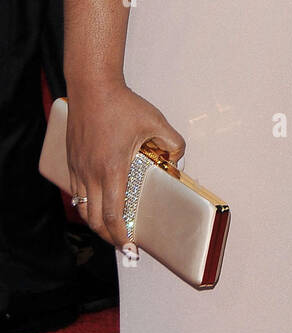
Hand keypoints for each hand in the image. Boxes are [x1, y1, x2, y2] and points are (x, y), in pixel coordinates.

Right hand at [66, 83, 185, 249]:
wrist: (92, 86)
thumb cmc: (122, 103)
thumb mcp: (155, 121)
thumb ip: (173, 142)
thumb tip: (178, 160)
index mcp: (112, 169)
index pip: (113, 216)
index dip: (121, 236)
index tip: (130, 247)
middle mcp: (91, 173)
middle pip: (94, 220)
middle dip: (108, 236)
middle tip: (123, 244)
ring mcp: (78, 167)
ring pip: (82, 207)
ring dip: (95, 222)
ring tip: (110, 227)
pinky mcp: (72, 159)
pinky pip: (76, 190)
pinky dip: (86, 203)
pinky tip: (97, 202)